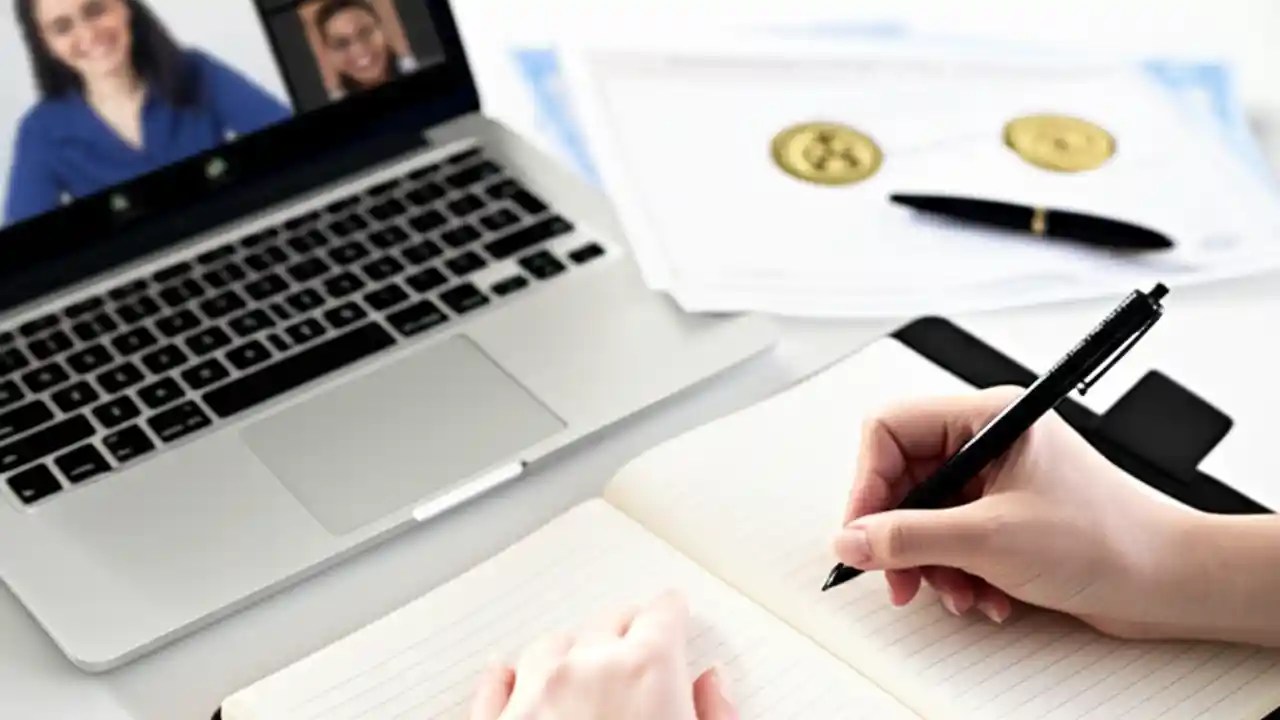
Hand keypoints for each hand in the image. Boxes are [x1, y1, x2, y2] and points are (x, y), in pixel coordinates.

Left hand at [469, 590, 736, 719]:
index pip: (665, 612)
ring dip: (572, 653)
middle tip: (639, 648)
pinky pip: (496, 686)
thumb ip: (716, 713)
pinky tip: (510, 677)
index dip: (673, 615)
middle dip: (626, 632)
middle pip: (608, 622)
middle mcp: (584, 670)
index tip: (673, 615)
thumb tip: (713, 686)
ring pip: (551, 647)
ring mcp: (531, 697)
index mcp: (645, 668)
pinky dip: (508, 678)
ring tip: (586, 671)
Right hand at [833, 387, 1203, 640]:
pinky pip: (952, 538)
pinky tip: (983, 594)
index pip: (891, 430)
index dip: (867, 483)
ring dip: (931, 562)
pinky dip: (957, 571)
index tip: (861, 531)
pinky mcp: (1005, 515)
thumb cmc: (1107, 537)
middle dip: (899, 535)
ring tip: (955, 591)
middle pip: (903, 478)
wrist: (1168, 581)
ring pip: (925, 515)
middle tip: (895, 575)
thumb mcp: (989, 539)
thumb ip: (909, 537)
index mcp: (987, 416)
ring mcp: (997, 479)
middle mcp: (988, 440)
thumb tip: (853, 537)